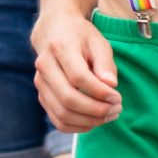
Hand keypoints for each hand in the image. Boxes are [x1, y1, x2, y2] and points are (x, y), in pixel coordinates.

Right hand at [33, 8, 119, 131]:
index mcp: (59, 47)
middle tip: (117, 109)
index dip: (100, 92)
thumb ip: (105, 64)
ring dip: (89, 121)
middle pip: (68, 99)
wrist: (53, 31)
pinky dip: (78, 127)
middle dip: (96, 110)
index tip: (117, 97)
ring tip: (109, 115)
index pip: (79, 78)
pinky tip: (94, 121)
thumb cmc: (80, 36)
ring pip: (62, 114)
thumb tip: (111, 86)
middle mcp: (44, 66)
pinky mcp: (42, 96)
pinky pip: (58, 121)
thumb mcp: (98, 42)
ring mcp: (40, 83)